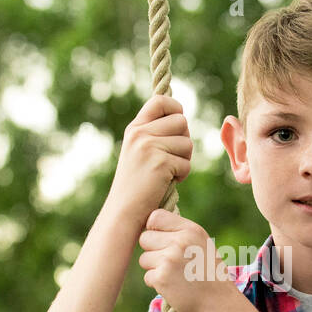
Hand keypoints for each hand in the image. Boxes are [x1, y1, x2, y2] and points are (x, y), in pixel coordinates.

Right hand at [106, 94, 192, 224]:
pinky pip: (187, 163)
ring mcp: (149, 147)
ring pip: (187, 143)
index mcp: (135, 128)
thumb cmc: (136, 185)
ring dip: (184, 160)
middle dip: (184, 139)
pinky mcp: (160, 163)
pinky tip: (166, 183)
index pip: (160, 100)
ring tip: (167, 172)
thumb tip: (181, 118)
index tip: (178, 123)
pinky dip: (182, 175)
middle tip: (172, 157)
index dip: (175, 107)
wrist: (124, 211)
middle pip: (181, 121)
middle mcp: (140, 133)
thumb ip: (155, 133)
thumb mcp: (139, 151)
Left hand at [138, 209, 237, 311]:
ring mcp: (170, 259)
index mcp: (191, 230)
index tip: (162, 242)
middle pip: (145, 238)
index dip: (153, 229)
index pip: (155, 216)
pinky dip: (157, 285)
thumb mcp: (203, 246)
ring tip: (175, 277)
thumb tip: (151, 226)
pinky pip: (147, 276)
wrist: (221, 306)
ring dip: (154, 269)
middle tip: (170, 264)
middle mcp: (180, 241)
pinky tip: (174, 288)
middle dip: (152, 252)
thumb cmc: (212, 277)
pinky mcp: (162, 277)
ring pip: (144, 259)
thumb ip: (181, 235)